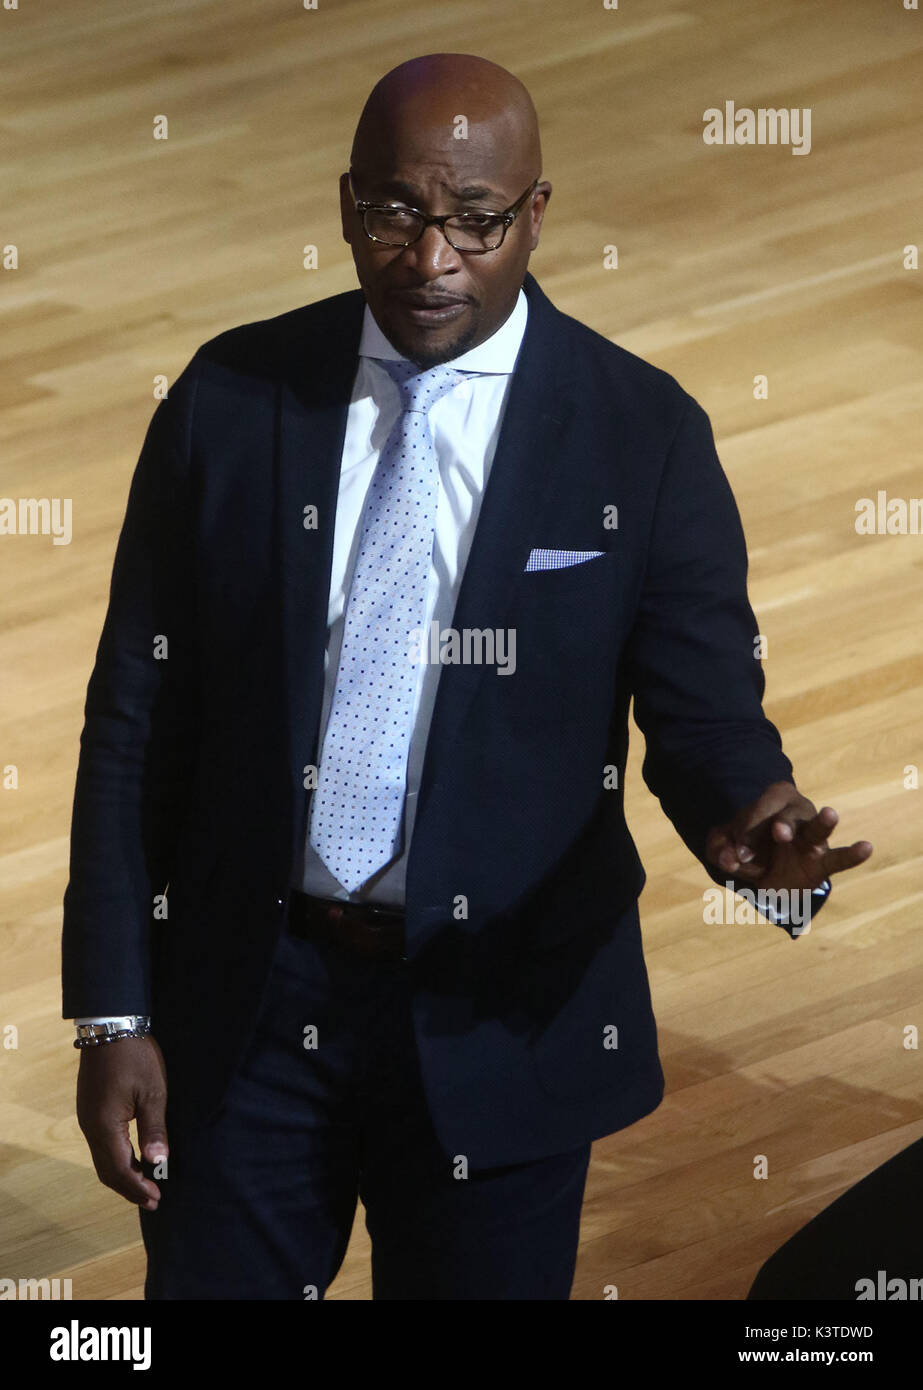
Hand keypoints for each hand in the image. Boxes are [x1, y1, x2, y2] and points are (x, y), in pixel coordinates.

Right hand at [76, 1034, 168, 1211]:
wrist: (110, 1026)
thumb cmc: (135, 1057)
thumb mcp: (152, 1092)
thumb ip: (154, 1130)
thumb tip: (158, 1164)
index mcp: (105, 1127)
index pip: (120, 1170)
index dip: (138, 1188)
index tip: (157, 1199)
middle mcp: (90, 1127)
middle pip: (107, 1170)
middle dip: (129, 1188)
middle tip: (152, 1199)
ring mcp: (87, 1118)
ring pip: (101, 1159)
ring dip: (122, 1174)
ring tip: (144, 1183)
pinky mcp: (90, 1109)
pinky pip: (100, 1145)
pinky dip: (116, 1158)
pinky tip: (133, 1158)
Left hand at [705, 780, 872, 894]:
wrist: (765, 872)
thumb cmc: (746, 848)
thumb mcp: (723, 848)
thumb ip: (720, 850)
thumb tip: (729, 859)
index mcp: (772, 801)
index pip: (760, 810)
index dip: (747, 830)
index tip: (737, 853)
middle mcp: (796, 813)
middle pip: (789, 813)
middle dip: (782, 822)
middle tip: (778, 833)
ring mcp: (812, 837)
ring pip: (817, 829)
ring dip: (822, 823)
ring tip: (831, 813)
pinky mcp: (822, 862)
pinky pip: (840, 858)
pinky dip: (853, 854)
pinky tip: (867, 847)